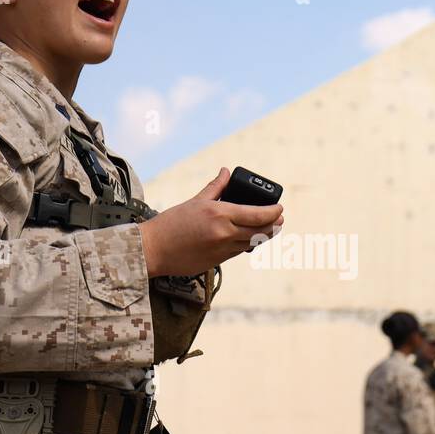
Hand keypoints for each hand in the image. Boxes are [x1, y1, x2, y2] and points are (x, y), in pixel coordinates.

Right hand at [138, 167, 283, 277]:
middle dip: (275, 225)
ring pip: (252, 243)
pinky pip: (239, 251)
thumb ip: (216, 187)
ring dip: (264, 236)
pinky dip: (247, 243)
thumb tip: (226, 172)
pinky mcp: (217, 261)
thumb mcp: (195, 201)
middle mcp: (224, 233)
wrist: (154, 250)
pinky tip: (249, 238)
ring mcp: (222, 250)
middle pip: (261, 231)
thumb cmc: (171, 223)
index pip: (258, 215)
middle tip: (280, 219)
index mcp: (220, 214)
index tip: (280, 208)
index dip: (274, 212)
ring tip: (270, 228)